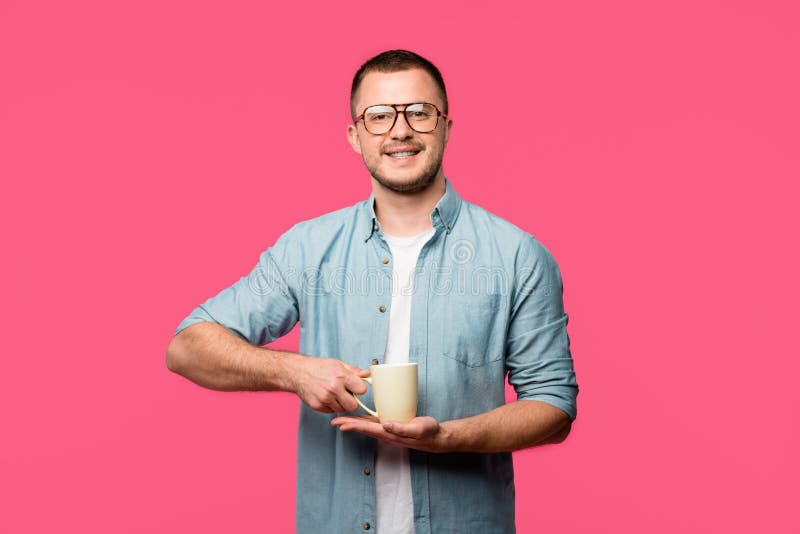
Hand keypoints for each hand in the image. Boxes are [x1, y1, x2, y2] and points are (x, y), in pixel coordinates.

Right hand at [288, 356, 369, 413]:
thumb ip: (354, 371)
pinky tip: (325, 396)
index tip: (355, 387)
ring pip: (342, 409)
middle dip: (351, 401)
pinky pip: (331, 411)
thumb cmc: (319, 367)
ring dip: (340, 403)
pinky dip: (330, 406)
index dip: (359, 389)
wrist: (298, 372)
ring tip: (333, 393)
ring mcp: (325, 398)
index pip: (362, 390)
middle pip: (353, 406)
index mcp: (341, 376)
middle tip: (346, 394)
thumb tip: (368, 375)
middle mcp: (334, 388)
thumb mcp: (338, 364)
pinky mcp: (317, 406)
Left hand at [330, 415, 448, 452]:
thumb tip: (385, 425)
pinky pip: (374, 422)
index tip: (339, 423)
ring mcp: (388, 430)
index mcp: (389, 434)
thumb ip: (402, 428)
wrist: (435, 437)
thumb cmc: (427, 433)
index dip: (352, 425)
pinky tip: (360, 416)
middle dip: (348, 423)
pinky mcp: (392, 425)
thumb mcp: (417, 429)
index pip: (366, 429)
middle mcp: (385, 433)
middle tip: (333, 419)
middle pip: (362, 428)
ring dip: (353, 422)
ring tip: (342, 418)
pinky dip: (364, 419)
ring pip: (366, 426)